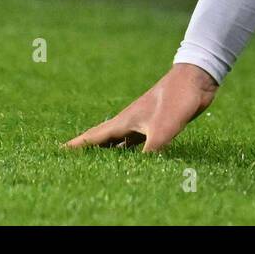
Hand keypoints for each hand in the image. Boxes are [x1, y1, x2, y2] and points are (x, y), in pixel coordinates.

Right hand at [64, 63, 218, 152]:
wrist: (196, 79)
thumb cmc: (177, 100)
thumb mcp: (163, 130)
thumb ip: (151, 152)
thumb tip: (141, 174)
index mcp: (124, 121)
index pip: (94, 137)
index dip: (76, 146)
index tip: (57, 151)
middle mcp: (129, 121)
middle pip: (103, 139)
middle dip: (87, 149)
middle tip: (72, 160)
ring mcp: (143, 121)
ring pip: (119, 141)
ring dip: (108, 151)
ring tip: (97, 162)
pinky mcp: (157, 124)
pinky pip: (136, 141)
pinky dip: (128, 150)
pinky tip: (132, 156)